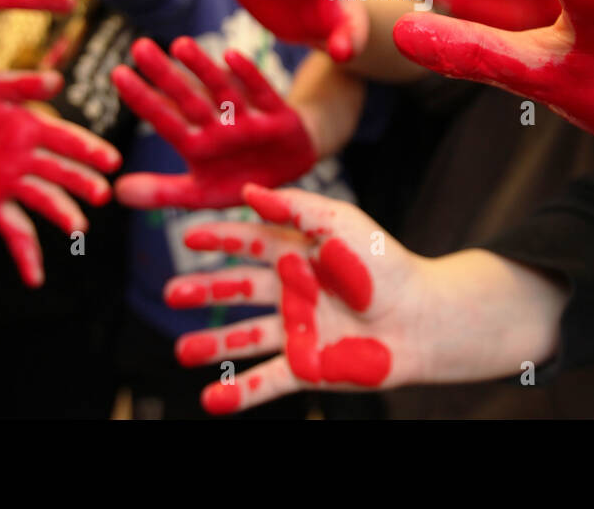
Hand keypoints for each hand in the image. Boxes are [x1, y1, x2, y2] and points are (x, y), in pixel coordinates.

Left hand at [0, 71, 121, 286]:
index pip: (68, 141)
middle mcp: (30, 159)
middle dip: (83, 184)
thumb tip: (58, 82)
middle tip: (102, 194)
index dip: (89, 150)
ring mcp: (14, 185)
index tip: (111, 161)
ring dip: (63, 214)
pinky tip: (35, 278)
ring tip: (79, 227)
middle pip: (63, 174)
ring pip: (45, 201)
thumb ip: (22, 83)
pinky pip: (14, 231)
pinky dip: (26, 255)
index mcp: (35, 129)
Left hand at [113, 36, 316, 209]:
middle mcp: (218, 128)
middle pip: (188, 99)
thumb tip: (117, 191)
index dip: (142, 99)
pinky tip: (231, 56)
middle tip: (140, 46)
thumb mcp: (201, 194)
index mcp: (197, 145)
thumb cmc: (239, 178)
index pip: (164, 120)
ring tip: (180, 45)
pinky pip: (262, 94)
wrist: (291, 174)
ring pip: (221, 92)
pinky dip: (249, 76)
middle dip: (165, 75)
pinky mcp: (278, 118)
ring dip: (203, 69)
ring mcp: (247, 121)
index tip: (117, 74)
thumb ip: (161, 192)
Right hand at [165, 185, 429, 414]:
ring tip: (181, 351)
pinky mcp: (308, 367)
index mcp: (299, 252)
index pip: (249, 242)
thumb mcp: (340, 223)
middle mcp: (293, 291)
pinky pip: (266, 381)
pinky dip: (239, 394)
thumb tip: (247, 191)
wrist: (422, 318)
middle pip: (238, 289)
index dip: (219, 238)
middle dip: (204, 290)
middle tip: (171, 293)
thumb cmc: (385, 264)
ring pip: (244, 337)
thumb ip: (295, 206)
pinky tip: (211, 401)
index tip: (188, 235)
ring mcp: (298, 330)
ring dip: (211, 344)